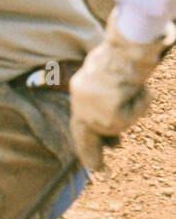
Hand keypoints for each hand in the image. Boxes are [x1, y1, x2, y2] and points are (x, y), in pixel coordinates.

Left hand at [69, 11, 170, 169]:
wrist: (126, 48)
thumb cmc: (120, 52)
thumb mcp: (105, 72)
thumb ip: (104, 93)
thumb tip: (112, 110)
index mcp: (77, 90)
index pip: (78, 120)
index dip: (87, 137)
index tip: (93, 148)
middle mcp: (81, 104)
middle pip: (86, 136)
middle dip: (92, 154)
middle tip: (99, 170)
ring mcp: (95, 111)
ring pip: (117, 123)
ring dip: (130, 110)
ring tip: (134, 88)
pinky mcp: (110, 116)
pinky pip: (132, 115)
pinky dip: (141, 103)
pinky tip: (140, 88)